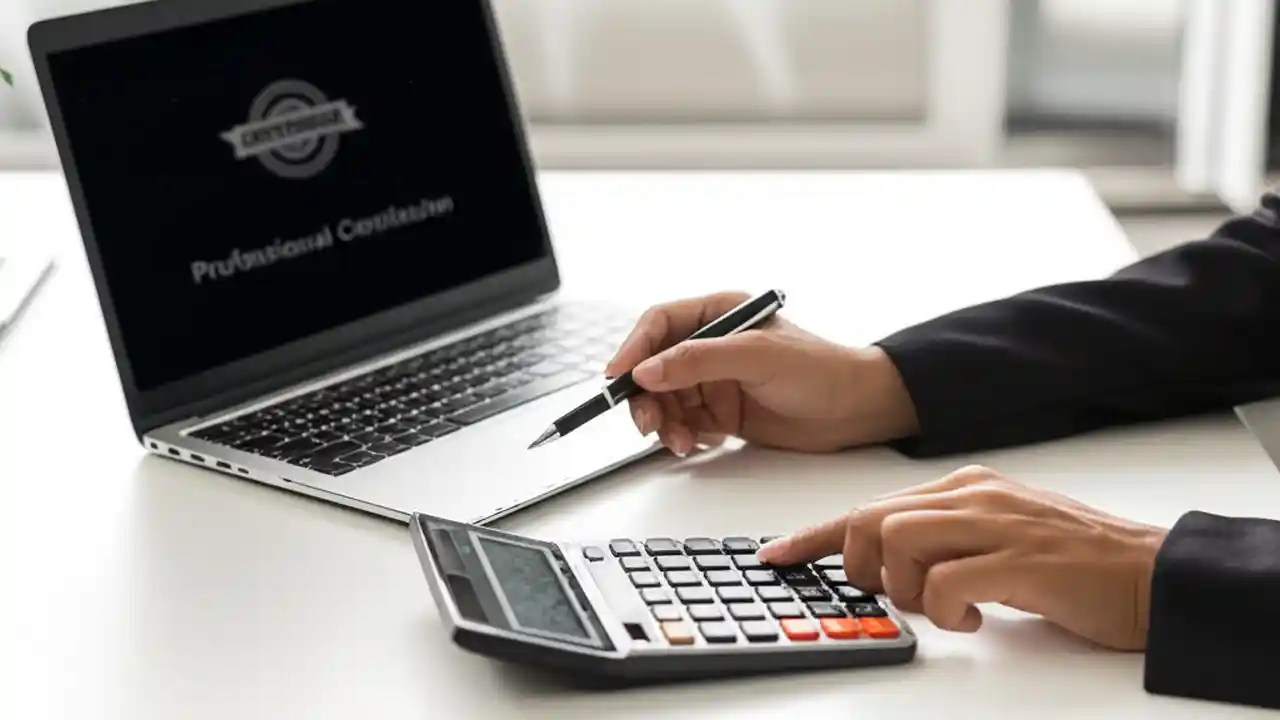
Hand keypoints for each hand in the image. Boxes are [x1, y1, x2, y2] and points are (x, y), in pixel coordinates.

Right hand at [605, 291, 918, 454]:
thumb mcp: (756, 357)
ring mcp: (715, 380)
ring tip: (679, 440)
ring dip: (664, 421)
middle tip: (647, 422)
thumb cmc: (821, 369)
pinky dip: (681, 436)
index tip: (617, 376)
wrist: (857, 410)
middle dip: (645, 396)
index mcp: (719, 313)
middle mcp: (711, 344)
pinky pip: (684, 422)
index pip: (659, 324)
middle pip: (654, 366)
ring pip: (665, 399)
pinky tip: (695, 443)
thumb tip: (648, 370)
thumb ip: (698, 362)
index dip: (633, 348)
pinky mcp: (721, 411)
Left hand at [758, 466, 1168, 649]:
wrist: (1148, 571)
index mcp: (962, 487)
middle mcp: (971, 496)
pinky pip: (947, 581)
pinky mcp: (1018, 559)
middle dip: (861, 567)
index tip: (776, 556)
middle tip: (897, 596)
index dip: (814, 535)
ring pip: (897, 541)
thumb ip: (943, 542)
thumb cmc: (1073, 562)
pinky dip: (946, 609)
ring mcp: (994, 523)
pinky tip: (975, 618)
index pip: (867, 506)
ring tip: (943, 608)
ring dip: (905, 588)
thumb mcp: (994, 536)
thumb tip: (889, 570)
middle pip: (869, 519)